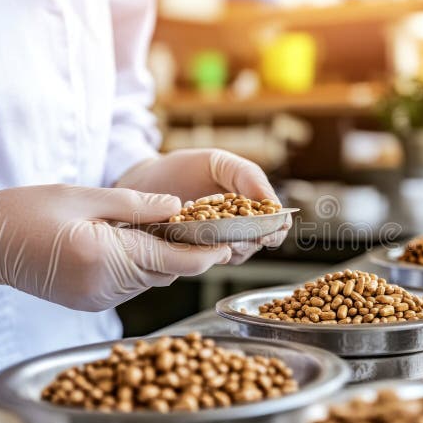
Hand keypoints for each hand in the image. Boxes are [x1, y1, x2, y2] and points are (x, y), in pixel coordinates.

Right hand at [0, 185, 230, 310]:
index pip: (171, 261)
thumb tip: (178, 207)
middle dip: (188, 252)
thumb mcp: (84, 196)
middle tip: (210, 227)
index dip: (205, 254)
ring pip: (148, 280)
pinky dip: (141, 266)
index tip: (231, 244)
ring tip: (179, 231)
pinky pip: (128, 284)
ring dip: (164, 259)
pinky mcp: (88, 301)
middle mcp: (104, 287)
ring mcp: (95, 299)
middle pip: (164, 272)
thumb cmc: (26, 210)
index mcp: (104, 258)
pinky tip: (140, 244)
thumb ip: (135, 205)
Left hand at [116, 149, 290, 263]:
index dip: (277, 228)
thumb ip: (248, 176)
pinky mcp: (192, 254)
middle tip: (246, 233)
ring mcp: (214, 244)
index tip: (274, 227)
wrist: (145, 178)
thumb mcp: (219, 163)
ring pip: (234, 254)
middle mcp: (235, 230)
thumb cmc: (184, 168)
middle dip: (254, 240)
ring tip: (224, 237)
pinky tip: (201, 240)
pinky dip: (207, 251)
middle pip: (257, 242)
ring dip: (231, 248)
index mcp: (249, 208)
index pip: (274, 223)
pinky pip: (206, 259)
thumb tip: (275, 203)